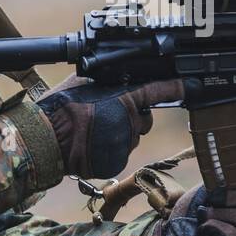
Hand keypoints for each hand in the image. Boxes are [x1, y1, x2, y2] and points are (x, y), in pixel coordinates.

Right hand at [36, 78, 183, 179]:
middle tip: (108, 116)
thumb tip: (118, 72)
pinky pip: (121, 154)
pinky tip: (93, 145)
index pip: (157, 91)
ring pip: (132, 138)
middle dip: (132, 117)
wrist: (45, 141)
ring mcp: (123, 145)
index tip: (190, 86)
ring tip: (94, 131)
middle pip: (144, 119)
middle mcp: (128, 122)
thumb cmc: (60, 108)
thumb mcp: (83, 82)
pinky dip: (111, 150)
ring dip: (121, 134)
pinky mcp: (116, 163)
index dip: (175, 88)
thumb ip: (107, 79)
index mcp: (123, 99)